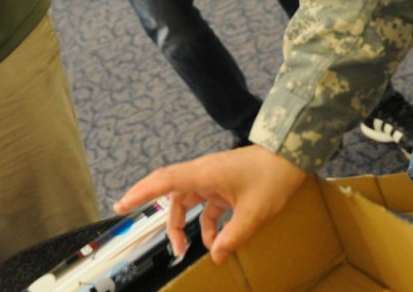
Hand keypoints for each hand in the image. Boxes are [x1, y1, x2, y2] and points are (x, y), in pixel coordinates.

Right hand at [114, 145, 306, 263]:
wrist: (290, 156)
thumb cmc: (272, 178)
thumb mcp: (254, 212)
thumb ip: (233, 236)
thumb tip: (214, 256)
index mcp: (205, 173)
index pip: (165, 181)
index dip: (141, 192)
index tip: (122, 204)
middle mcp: (203, 173)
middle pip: (172, 193)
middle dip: (160, 214)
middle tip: (148, 232)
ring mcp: (213, 178)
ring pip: (187, 200)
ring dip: (184, 224)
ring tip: (185, 248)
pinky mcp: (223, 183)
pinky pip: (206, 205)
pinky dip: (206, 223)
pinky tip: (214, 241)